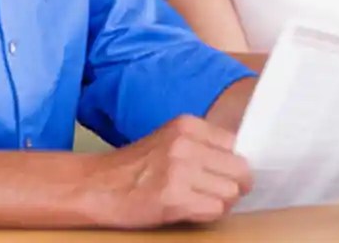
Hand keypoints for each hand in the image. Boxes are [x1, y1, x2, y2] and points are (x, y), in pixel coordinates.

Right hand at [81, 115, 252, 227]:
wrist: (97, 185)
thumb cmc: (134, 167)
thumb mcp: (170, 140)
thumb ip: (202, 144)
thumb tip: (239, 162)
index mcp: (187, 125)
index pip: (235, 145)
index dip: (232, 164)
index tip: (222, 174)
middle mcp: (186, 144)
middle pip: (240, 169)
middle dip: (234, 185)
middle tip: (217, 193)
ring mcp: (180, 171)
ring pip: (231, 192)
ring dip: (222, 202)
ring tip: (201, 202)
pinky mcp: (174, 198)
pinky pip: (215, 210)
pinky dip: (208, 214)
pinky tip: (191, 210)